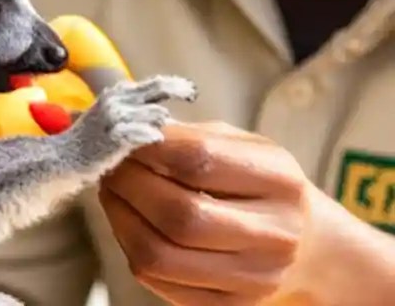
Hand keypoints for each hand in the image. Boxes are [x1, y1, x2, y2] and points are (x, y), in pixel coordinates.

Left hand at [99, 121, 372, 304]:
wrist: (309, 245)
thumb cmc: (257, 183)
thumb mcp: (240, 145)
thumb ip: (187, 136)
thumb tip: (124, 129)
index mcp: (280, 180)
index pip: (198, 160)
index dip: (146, 148)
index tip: (122, 137)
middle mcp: (275, 233)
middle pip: (179, 214)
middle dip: (127, 186)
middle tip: (109, 167)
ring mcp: (254, 277)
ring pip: (160, 255)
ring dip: (120, 218)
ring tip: (112, 192)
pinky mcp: (229, 305)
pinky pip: (158, 281)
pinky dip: (130, 247)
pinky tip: (129, 222)